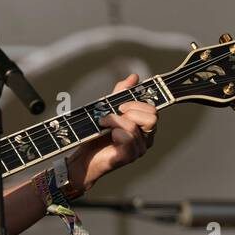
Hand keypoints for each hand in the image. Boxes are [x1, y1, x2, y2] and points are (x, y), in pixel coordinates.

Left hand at [64, 72, 157, 194]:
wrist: (82, 158)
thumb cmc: (96, 135)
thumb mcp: (108, 109)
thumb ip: (121, 94)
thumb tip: (134, 77)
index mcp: (144, 127)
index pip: (152, 109)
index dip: (136, 103)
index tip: (119, 105)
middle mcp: (146, 139)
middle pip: (151, 116)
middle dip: (129, 111)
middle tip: (111, 115)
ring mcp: (138, 150)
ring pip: (134, 126)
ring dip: (114, 120)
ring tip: (102, 124)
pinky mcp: (127, 158)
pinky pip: (128, 139)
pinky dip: (115, 131)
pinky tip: (108, 135)